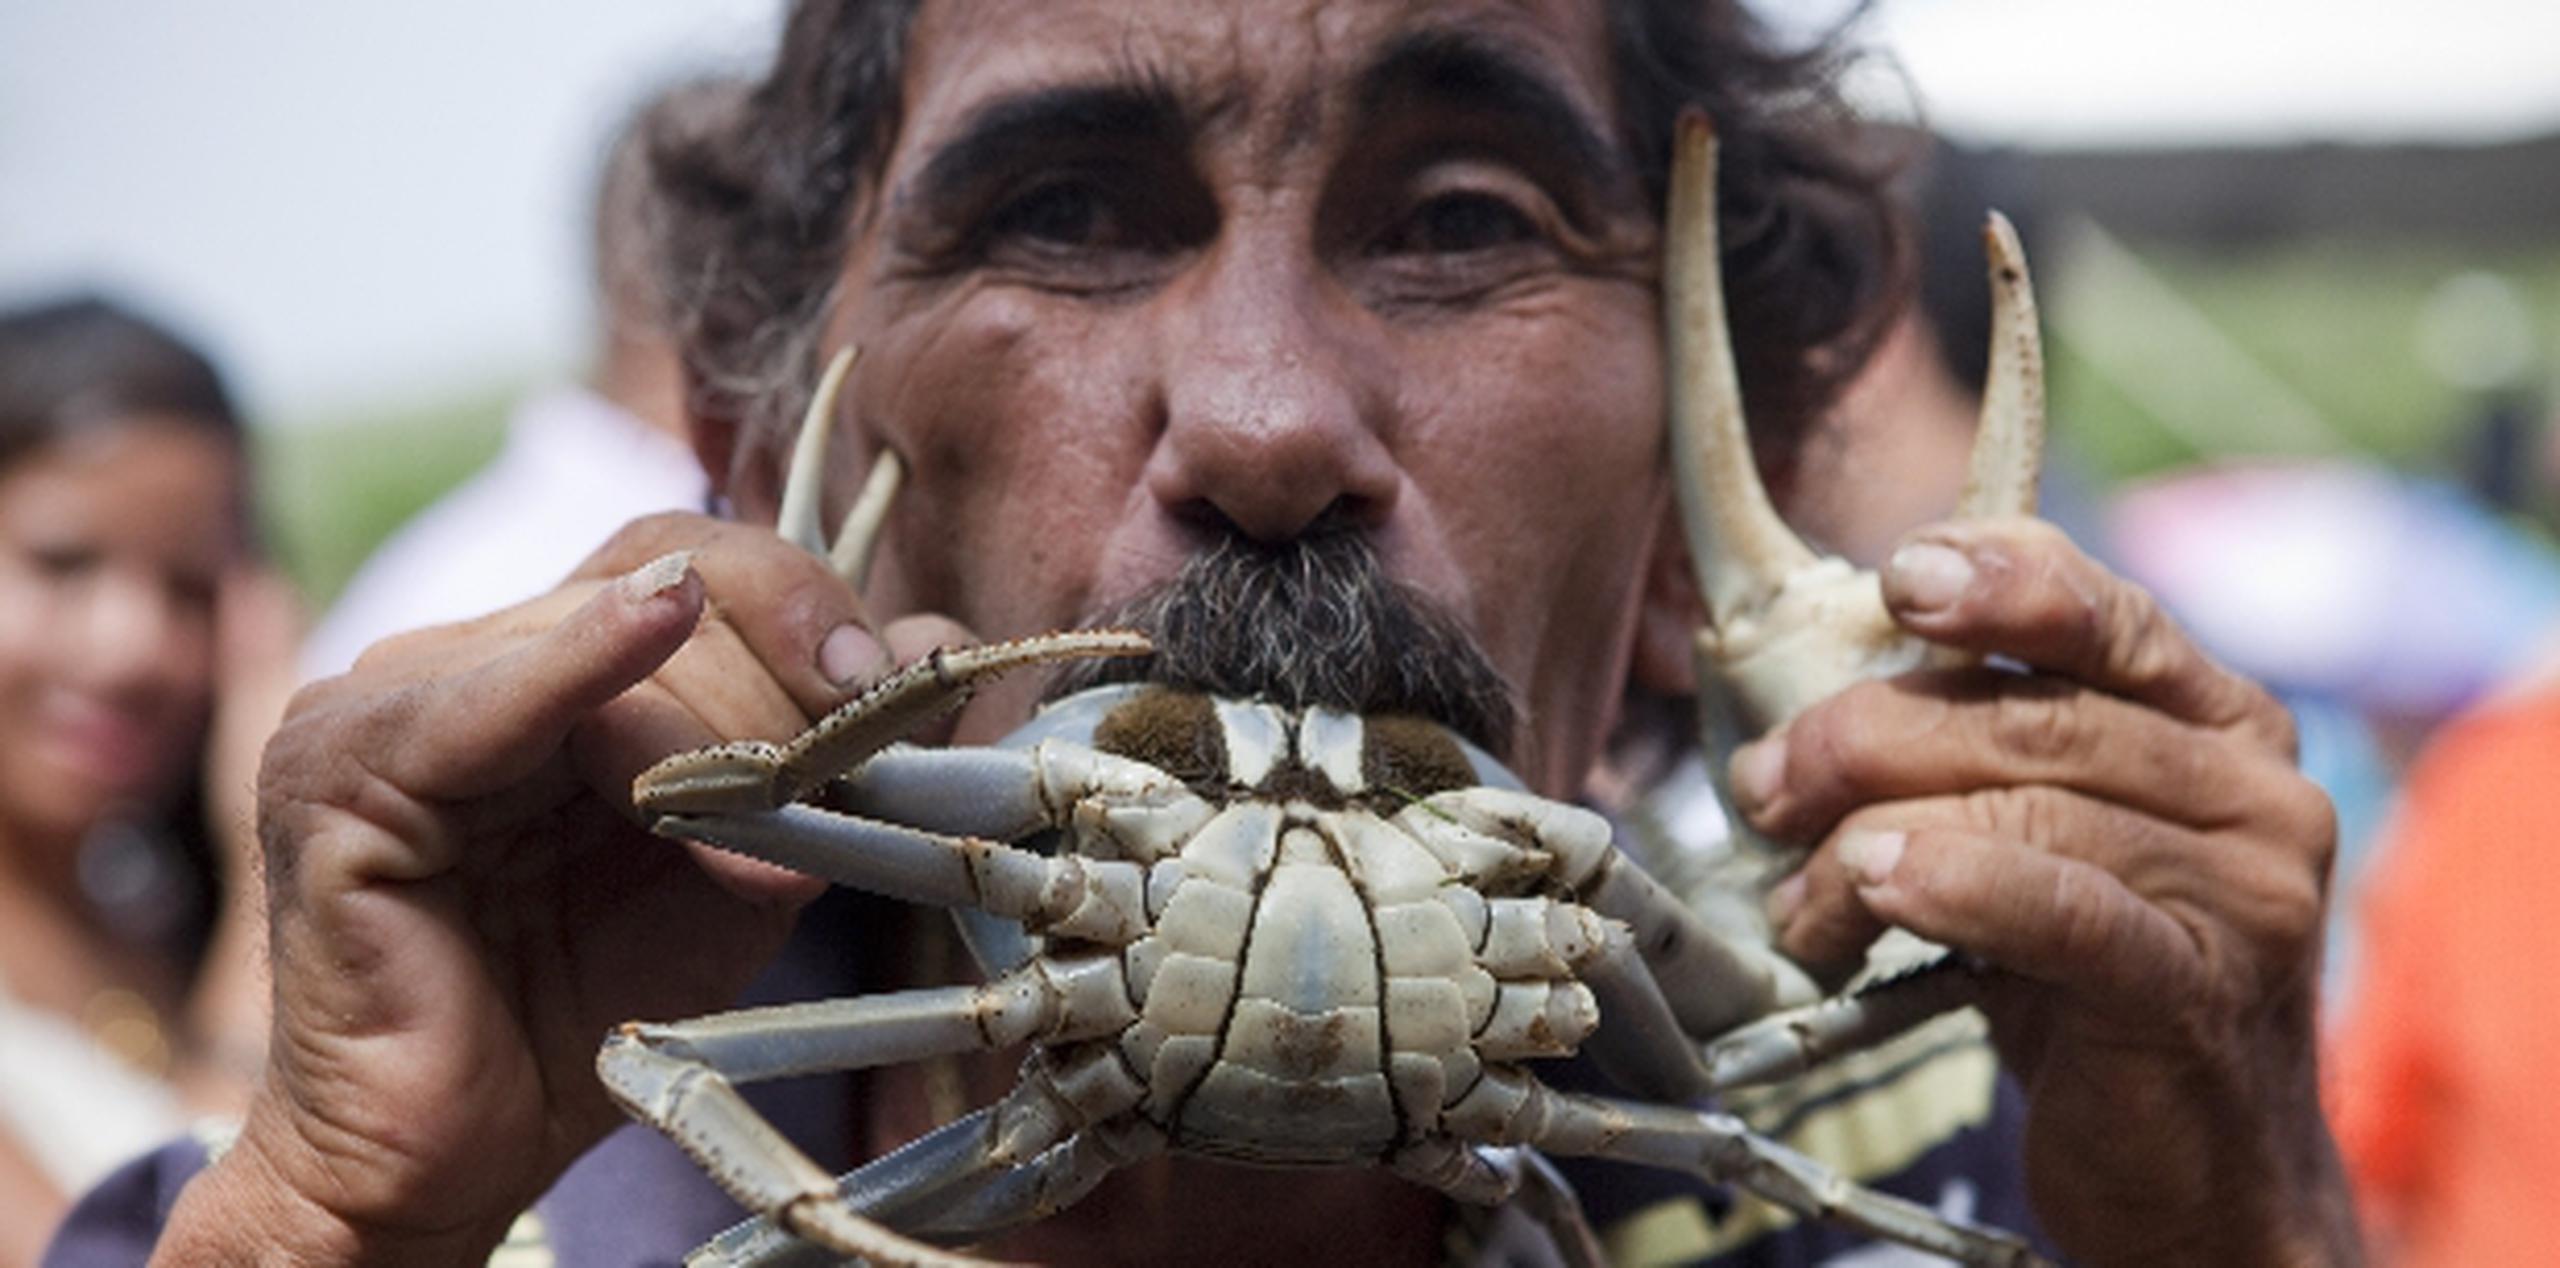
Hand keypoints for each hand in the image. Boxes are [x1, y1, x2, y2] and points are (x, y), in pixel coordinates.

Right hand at [158, 513, 970, 1265]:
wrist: (454, 1153)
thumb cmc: (590, 1000)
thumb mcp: (745, 858)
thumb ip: (822, 750)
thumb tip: (935, 632)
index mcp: (545, 656)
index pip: (687, 558)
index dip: (798, 603)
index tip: (883, 693)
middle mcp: (457, 652)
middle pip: (658, 583)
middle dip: (772, 691)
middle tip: (829, 793)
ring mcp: (380, 694)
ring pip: (599, 638)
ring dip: (714, 736)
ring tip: (761, 849)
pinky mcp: (334, 766)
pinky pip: (479, 697)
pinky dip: (581, 661)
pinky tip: (655, 619)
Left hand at [1732, 518, 2357, 1265]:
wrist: (2198, 1177)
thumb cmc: (2090, 995)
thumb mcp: (2040, 850)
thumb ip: (1970, 766)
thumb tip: (1792, 735)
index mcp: (2221, 726)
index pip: (2103, 613)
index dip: (1997, 578)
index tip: (1895, 577)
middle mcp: (2254, 792)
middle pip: (2033, 716)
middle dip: (1867, 737)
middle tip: (1767, 789)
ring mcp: (2244, 893)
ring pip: (2028, 810)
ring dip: (1870, 841)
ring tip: (1797, 897)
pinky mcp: (2200, 992)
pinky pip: (2061, 908)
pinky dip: (1953, 883)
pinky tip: (1870, 885)